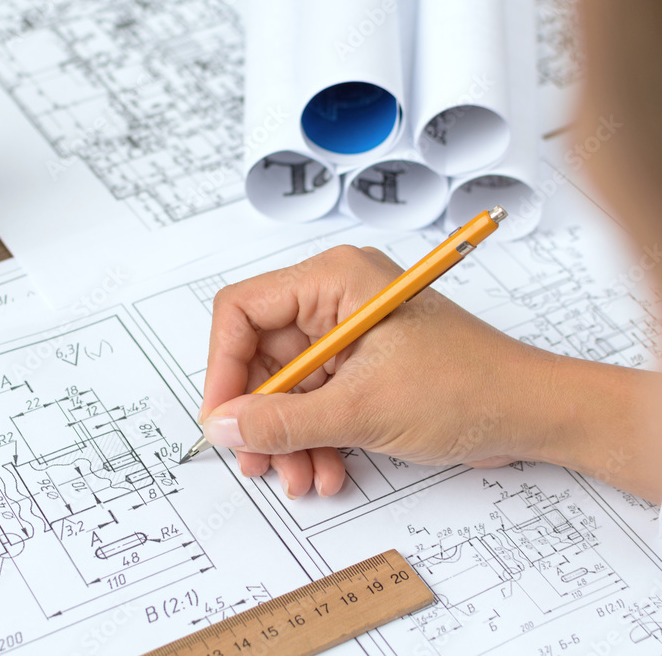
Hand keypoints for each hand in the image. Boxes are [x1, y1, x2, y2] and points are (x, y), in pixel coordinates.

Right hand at [199, 245, 576, 498]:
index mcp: (333, 279)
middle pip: (261, 356)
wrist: (533, 416)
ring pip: (285, 388)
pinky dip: (313, 438)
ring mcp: (347, 335)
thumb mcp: (362, 409)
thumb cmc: (469, 388)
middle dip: (261, 417)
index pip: (242, 310)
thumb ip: (282, 420)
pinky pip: (314, 402)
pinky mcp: (360, 366)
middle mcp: (335, 299)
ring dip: (287, 437)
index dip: (223, 367)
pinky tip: (326, 470)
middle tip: (258, 461)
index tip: (222, 418)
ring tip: (302, 476)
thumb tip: (223, 425)